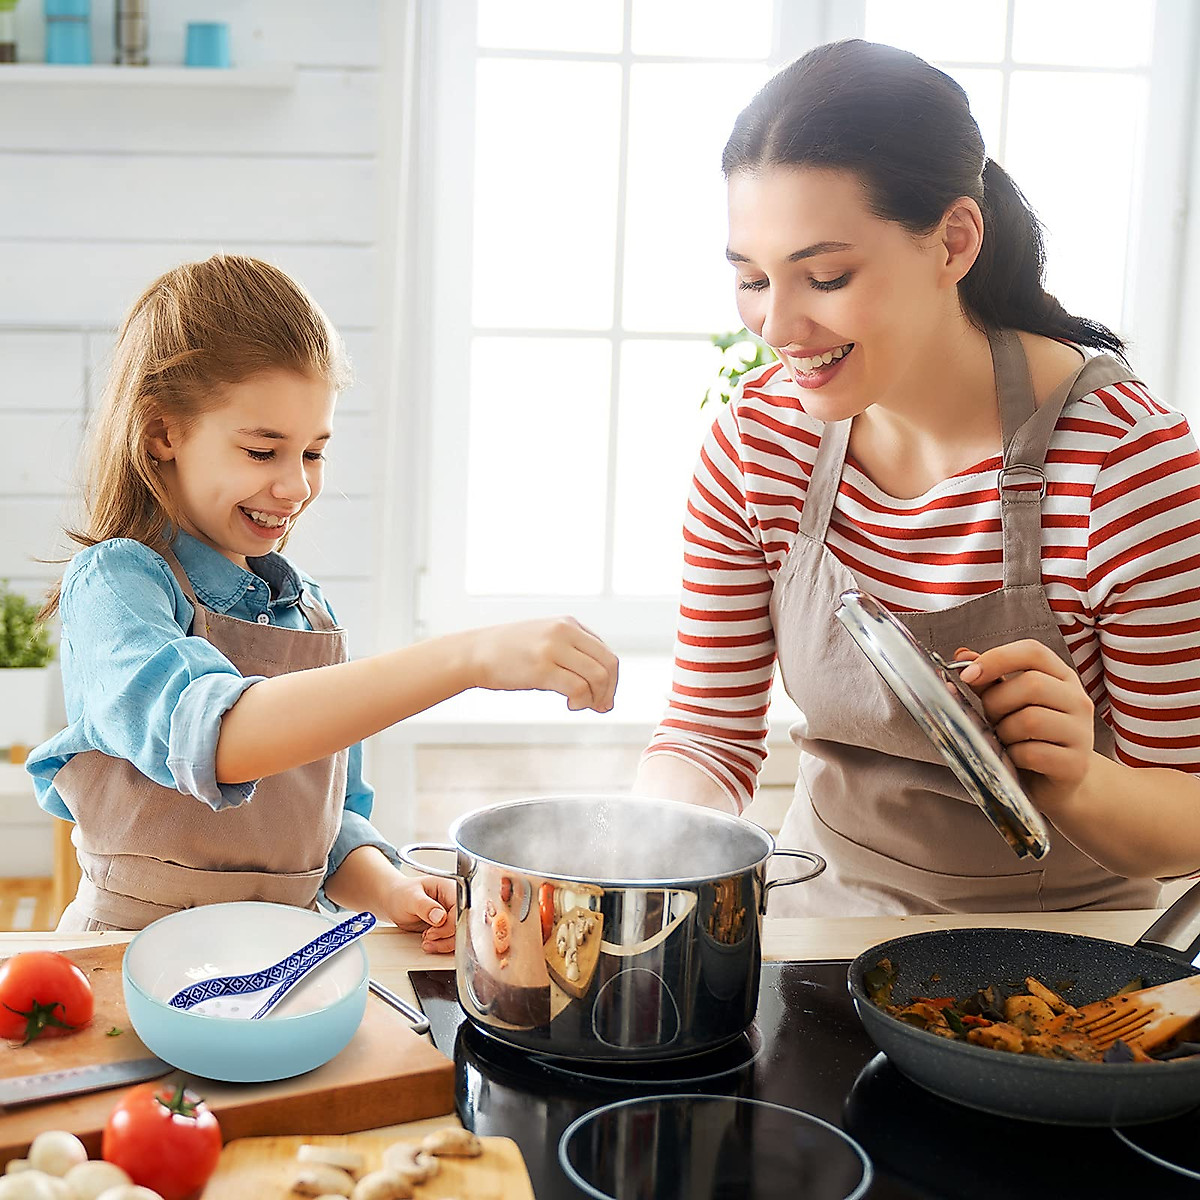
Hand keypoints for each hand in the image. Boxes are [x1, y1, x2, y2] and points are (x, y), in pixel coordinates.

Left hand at [384, 874, 456, 954]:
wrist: (395, 901)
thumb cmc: (402, 894)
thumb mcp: (409, 898)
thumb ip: (425, 906)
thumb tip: (440, 917)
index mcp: (449, 887)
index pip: (461, 909)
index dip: (449, 925)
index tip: (431, 932)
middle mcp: (455, 901)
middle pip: (463, 925)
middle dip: (445, 937)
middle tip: (427, 937)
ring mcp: (453, 915)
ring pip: (459, 936)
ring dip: (443, 944)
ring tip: (426, 941)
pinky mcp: (448, 927)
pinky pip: (452, 940)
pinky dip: (441, 946)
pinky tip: (429, 943)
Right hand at [467, 616, 618, 712]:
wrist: (473, 653)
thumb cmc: (509, 653)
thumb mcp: (545, 639)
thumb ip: (571, 650)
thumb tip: (600, 682)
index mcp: (568, 623)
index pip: (606, 652)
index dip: (611, 679)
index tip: (604, 696)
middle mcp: (564, 631)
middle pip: (608, 664)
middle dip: (609, 690)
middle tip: (601, 707)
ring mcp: (553, 648)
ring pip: (597, 676)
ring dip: (596, 698)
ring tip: (582, 706)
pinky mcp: (542, 668)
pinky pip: (578, 688)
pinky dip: (581, 701)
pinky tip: (571, 705)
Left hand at [956, 640, 1094, 810]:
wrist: (1059, 783)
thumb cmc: (1030, 736)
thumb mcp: (1009, 703)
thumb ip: (989, 680)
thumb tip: (962, 655)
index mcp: (1061, 677)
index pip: (1033, 652)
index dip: (996, 658)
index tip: (968, 675)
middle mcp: (1077, 700)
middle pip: (1032, 684)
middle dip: (997, 702)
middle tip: (991, 718)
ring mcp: (1080, 732)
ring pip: (1030, 719)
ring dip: (1004, 732)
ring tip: (1005, 739)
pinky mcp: (1075, 764)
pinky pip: (1032, 753)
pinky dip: (1013, 756)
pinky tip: (1015, 759)